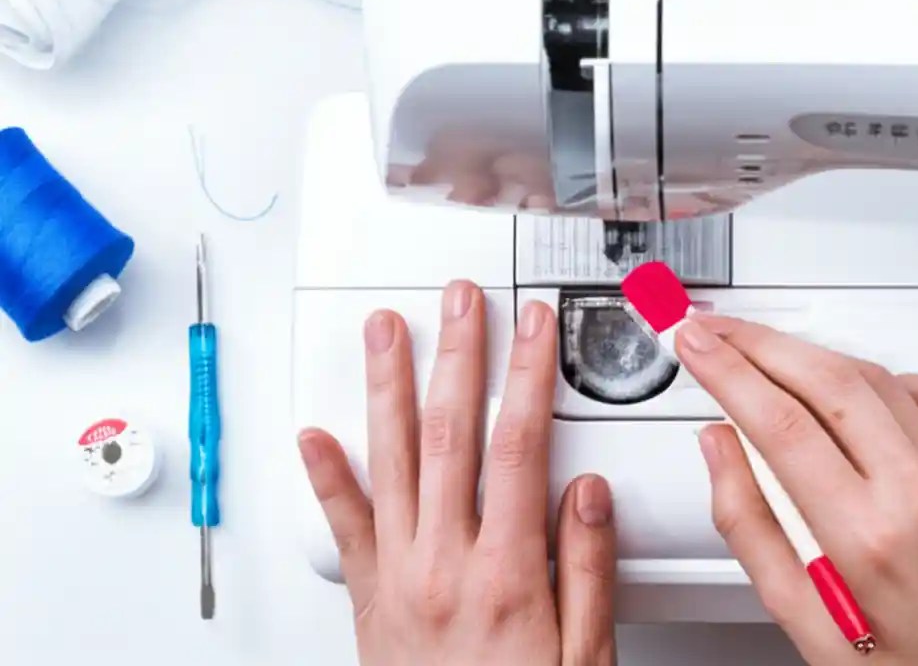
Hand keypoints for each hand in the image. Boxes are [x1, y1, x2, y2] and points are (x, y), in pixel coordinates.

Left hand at [298, 281, 616, 665]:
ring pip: (390, 460)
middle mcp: (444, 564)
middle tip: (460, 301)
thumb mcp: (586, 657)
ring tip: (386, 332)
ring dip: (388, 387)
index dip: (527, 376)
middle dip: (456, 355)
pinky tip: (316, 433)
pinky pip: (343, 527)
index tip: (534, 327)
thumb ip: (587, 569)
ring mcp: (399, 576)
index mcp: (508, 573)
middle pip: (448, 435)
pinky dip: (326, 475)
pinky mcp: (370, 595)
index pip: (519, 447)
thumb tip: (588, 493)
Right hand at [679, 315, 917, 665]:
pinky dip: (881, 375)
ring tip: (765, 348)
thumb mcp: (795, 614)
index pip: (779, 422)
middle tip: (715, 327)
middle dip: (759, 341)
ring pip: (878, 376)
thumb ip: (746, 523)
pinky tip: (848, 383)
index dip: (727, 369)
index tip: (694, 343)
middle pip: (828, 380)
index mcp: (864, 537)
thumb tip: (719, 444)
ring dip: (812, 351)